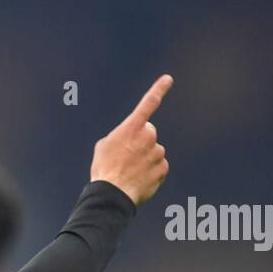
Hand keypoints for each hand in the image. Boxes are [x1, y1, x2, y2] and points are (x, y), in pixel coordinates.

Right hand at [90, 74, 172, 205]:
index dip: (158, 90)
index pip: (148, 103)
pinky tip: (139, 179)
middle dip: (141, 142)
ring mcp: (158, 152)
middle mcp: (148, 136)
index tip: (168, 79)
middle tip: (126, 158)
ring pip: (154, 151)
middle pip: (149, 134)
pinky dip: (151, 172)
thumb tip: (131, 141)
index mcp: (132, 127)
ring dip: (145, 159)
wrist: (113, 193)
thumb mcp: (105, 146)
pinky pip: (159, 167)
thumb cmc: (104, 169)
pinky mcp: (163, 168)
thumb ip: (121, 137)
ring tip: (130, 171)